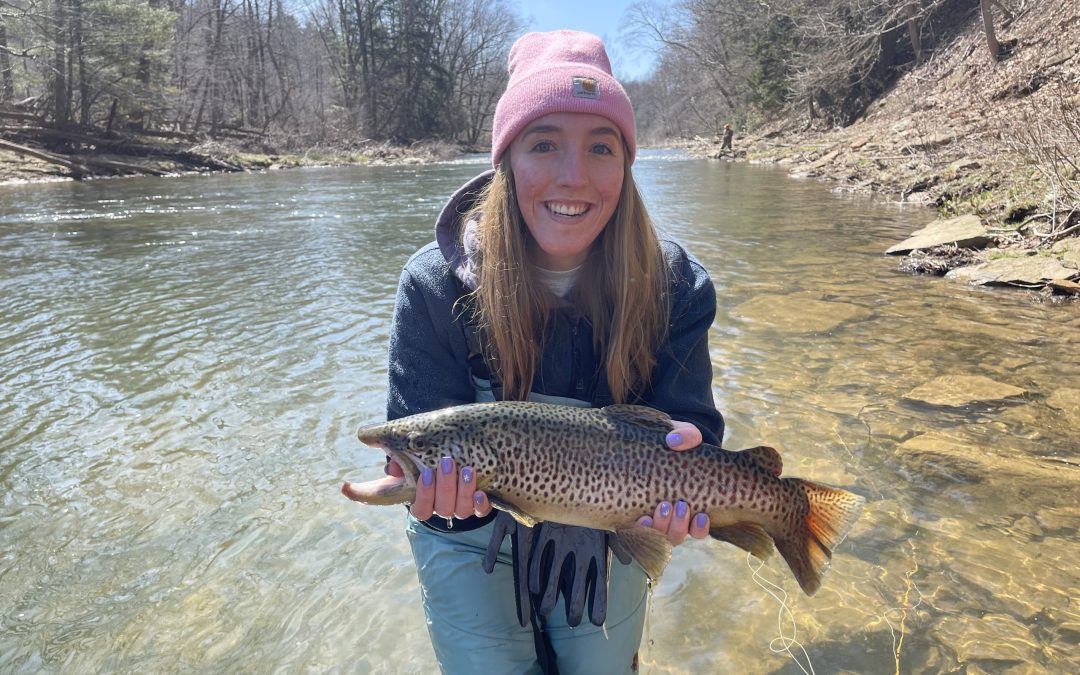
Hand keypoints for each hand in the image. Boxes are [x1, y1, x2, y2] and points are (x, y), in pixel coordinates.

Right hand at [404, 456, 493, 520]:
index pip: (421, 508)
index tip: (426, 473)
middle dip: (446, 485)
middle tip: (447, 462)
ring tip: (467, 471)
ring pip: (462, 510)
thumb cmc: (427, 464)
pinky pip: (481, 511)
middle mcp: (442, 509)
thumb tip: (392, 467)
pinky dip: (481, 504)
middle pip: (443, 508)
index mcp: (424, 503)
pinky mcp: (479, 506)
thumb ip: (399, 466)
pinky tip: (480, 493)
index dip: (424, 494)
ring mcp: (461, 509)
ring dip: (465, 491)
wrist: (454, 462)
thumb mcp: (411, 464)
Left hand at [637, 420, 709, 545]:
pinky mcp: (627, 516)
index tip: (701, 515)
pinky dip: (639, 530)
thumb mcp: (679, 436)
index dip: (700, 528)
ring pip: (656, 537)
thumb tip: (676, 441)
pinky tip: (641, 518)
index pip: (697, 529)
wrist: (638, 444)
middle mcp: (666, 518)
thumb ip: (686, 435)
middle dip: (678, 525)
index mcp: (685, 506)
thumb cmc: (666, 444)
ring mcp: (646, 518)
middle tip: (678, 505)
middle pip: (676, 536)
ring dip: (661, 527)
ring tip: (661, 506)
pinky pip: (634, 533)